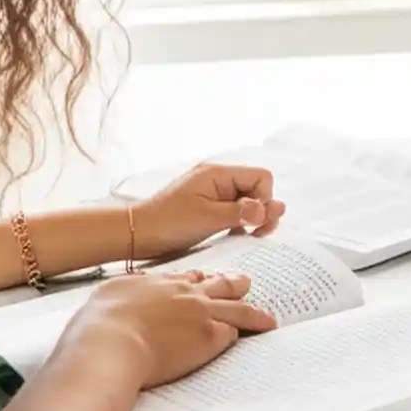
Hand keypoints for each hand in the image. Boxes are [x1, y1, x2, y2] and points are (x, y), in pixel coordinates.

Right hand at [57, 271, 276, 388]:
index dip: (197, 280)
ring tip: (267, 317)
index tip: (203, 281)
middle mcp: (182, 293)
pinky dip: (244, 332)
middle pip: (216, 284)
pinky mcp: (209, 335)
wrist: (109, 343)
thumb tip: (127, 293)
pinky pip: (233, 331)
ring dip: (253, 310)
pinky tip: (256, 335)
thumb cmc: (98, 326)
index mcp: (156, 283)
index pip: (184, 278)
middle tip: (244, 282)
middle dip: (232, 283)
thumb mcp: (108, 295)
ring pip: (236, 307)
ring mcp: (199, 312)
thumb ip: (124, 291)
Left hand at [134, 163, 286, 258]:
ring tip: (248, 235)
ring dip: (253, 218)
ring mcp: (214, 193)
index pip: (261, 178)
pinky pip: (235, 211)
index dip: (265, 199)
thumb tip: (274, 208)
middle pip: (257, 188)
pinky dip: (240, 223)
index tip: (256, 222)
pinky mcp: (209, 207)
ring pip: (248, 201)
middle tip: (258, 233)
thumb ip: (242, 212)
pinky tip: (235, 236)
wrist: (136, 234)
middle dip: (262, 209)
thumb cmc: (167, 224)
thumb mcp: (208, 218)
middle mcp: (218, 179)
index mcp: (218, 174)